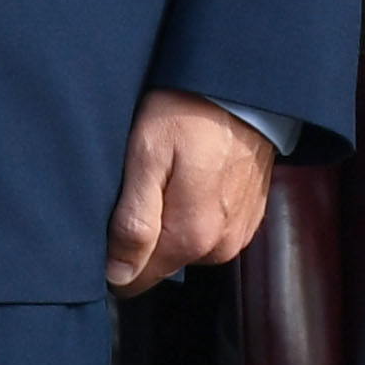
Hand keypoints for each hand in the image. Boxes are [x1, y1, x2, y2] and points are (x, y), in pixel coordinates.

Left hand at [108, 87, 277, 289]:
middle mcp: (220, 246)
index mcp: (191, 238)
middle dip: (145, 231)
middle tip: (145, 180)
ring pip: (185, 246)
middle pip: (160, 262)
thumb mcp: (146, 156)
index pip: (134, 280)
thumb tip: (118, 277)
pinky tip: (195, 175)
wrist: (243, 85)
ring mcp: (239, 232)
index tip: (116, 210)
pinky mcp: (249, 216)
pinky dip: (197, 209)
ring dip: (172, 219)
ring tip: (171, 173)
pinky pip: (210, 230)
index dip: (114, 252)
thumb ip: (133, 223)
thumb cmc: (190, 111)